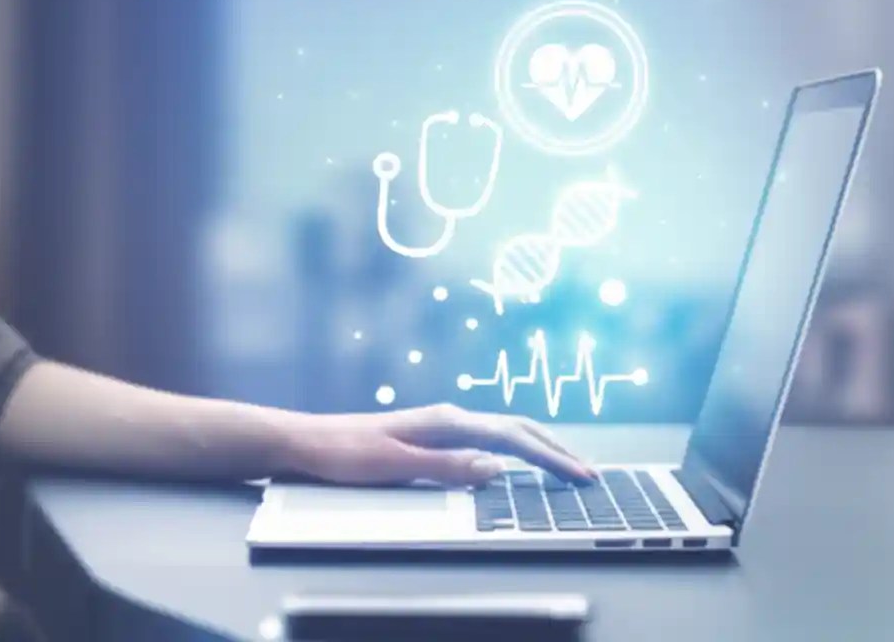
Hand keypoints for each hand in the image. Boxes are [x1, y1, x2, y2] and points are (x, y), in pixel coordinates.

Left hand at [281, 404, 595, 486]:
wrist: (305, 441)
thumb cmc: (344, 453)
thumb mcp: (394, 465)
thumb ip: (446, 466)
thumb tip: (496, 466)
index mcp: (445, 422)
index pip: (512, 438)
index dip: (551, 458)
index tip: (581, 475)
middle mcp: (448, 418)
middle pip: (515, 428)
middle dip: (555, 449)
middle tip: (588, 473)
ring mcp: (439, 424)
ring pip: (502, 431)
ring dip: (537, 447)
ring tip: (564, 465)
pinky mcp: (429, 435)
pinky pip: (485, 439)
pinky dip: (512, 449)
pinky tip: (515, 460)